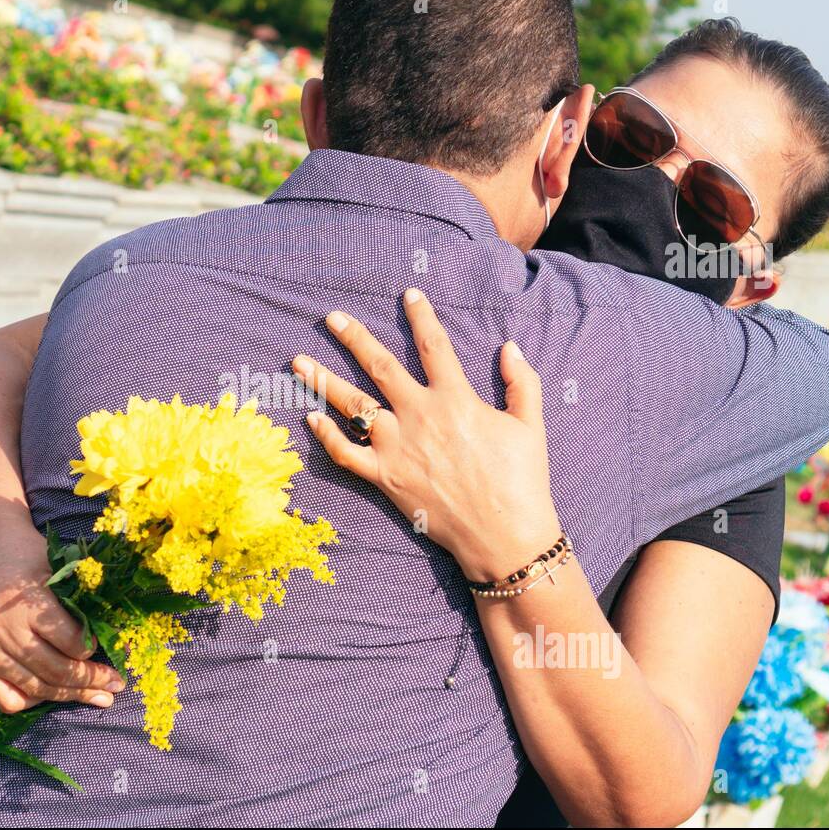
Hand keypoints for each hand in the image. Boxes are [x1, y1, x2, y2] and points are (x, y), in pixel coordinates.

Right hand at [0, 549, 126, 713]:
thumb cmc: (30, 558)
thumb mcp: (59, 568)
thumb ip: (80, 603)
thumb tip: (113, 637)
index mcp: (26, 603)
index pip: (68, 641)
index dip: (91, 650)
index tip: (104, 647)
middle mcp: (3, 630)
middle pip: (56, 670)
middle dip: (91, 681)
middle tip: (116, 685)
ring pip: (37, 688)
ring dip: (71, 696)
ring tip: (99, 697)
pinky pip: (7, 700)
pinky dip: (32, 702)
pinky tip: (53, 693)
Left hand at [292, 287, 560, 582]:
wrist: (504, 535)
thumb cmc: (521, 480)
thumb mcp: (530, 425)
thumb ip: (521, 382)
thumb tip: (509, 347)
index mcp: (455, 398)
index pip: (433, 345)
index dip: (420, 316)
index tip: (408, 294)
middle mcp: (420, 415)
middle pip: (379, 365)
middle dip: (353, 337)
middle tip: (331, 317)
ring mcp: (397, 447)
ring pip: (351, 405)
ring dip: (322, 380)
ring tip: (298, 361)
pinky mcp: (384, 478)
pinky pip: (345, 454)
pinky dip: (325, 436)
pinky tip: (309, 418)